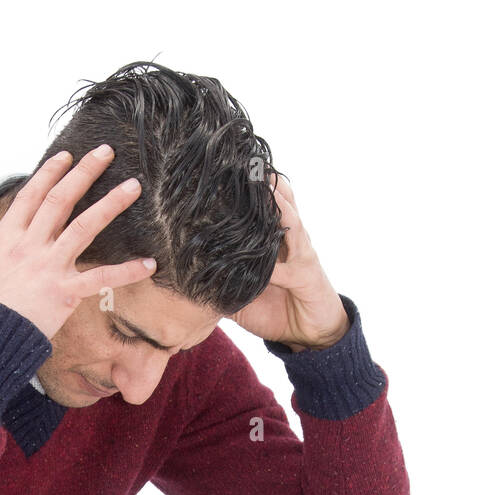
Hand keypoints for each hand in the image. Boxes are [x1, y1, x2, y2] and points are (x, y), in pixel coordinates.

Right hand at [0, 145, 156, 340]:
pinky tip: (149, 265)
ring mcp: (48, 267)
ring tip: (133, 186)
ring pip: (84, 226)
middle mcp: (29, 245)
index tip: (67, 156)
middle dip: (84, 173)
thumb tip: (20, 234)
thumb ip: (7, 246)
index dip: (51, 173)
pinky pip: (101, 278)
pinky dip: (127, 272)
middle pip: (60, 200)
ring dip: (111, 204)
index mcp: (7, 236)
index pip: (32, 195)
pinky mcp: (64, 292)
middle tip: (106, 153)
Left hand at [228, 174, 349, 348]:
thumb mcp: (242, 291)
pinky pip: (290, 266)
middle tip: (245, 161)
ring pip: (290, 221)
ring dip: (277, 204)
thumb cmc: (275, 308)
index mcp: (274, 239)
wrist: (311, 333)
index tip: (225, 168)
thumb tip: (184, 275)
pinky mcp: (306, 276)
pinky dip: (276, 260)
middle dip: (264, 182)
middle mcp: (290, 239)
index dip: (249, 187)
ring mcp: (300, 254)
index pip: (263, 205)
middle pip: (280, 201)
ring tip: (263, 183)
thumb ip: (220, 278)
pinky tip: (269, 246)